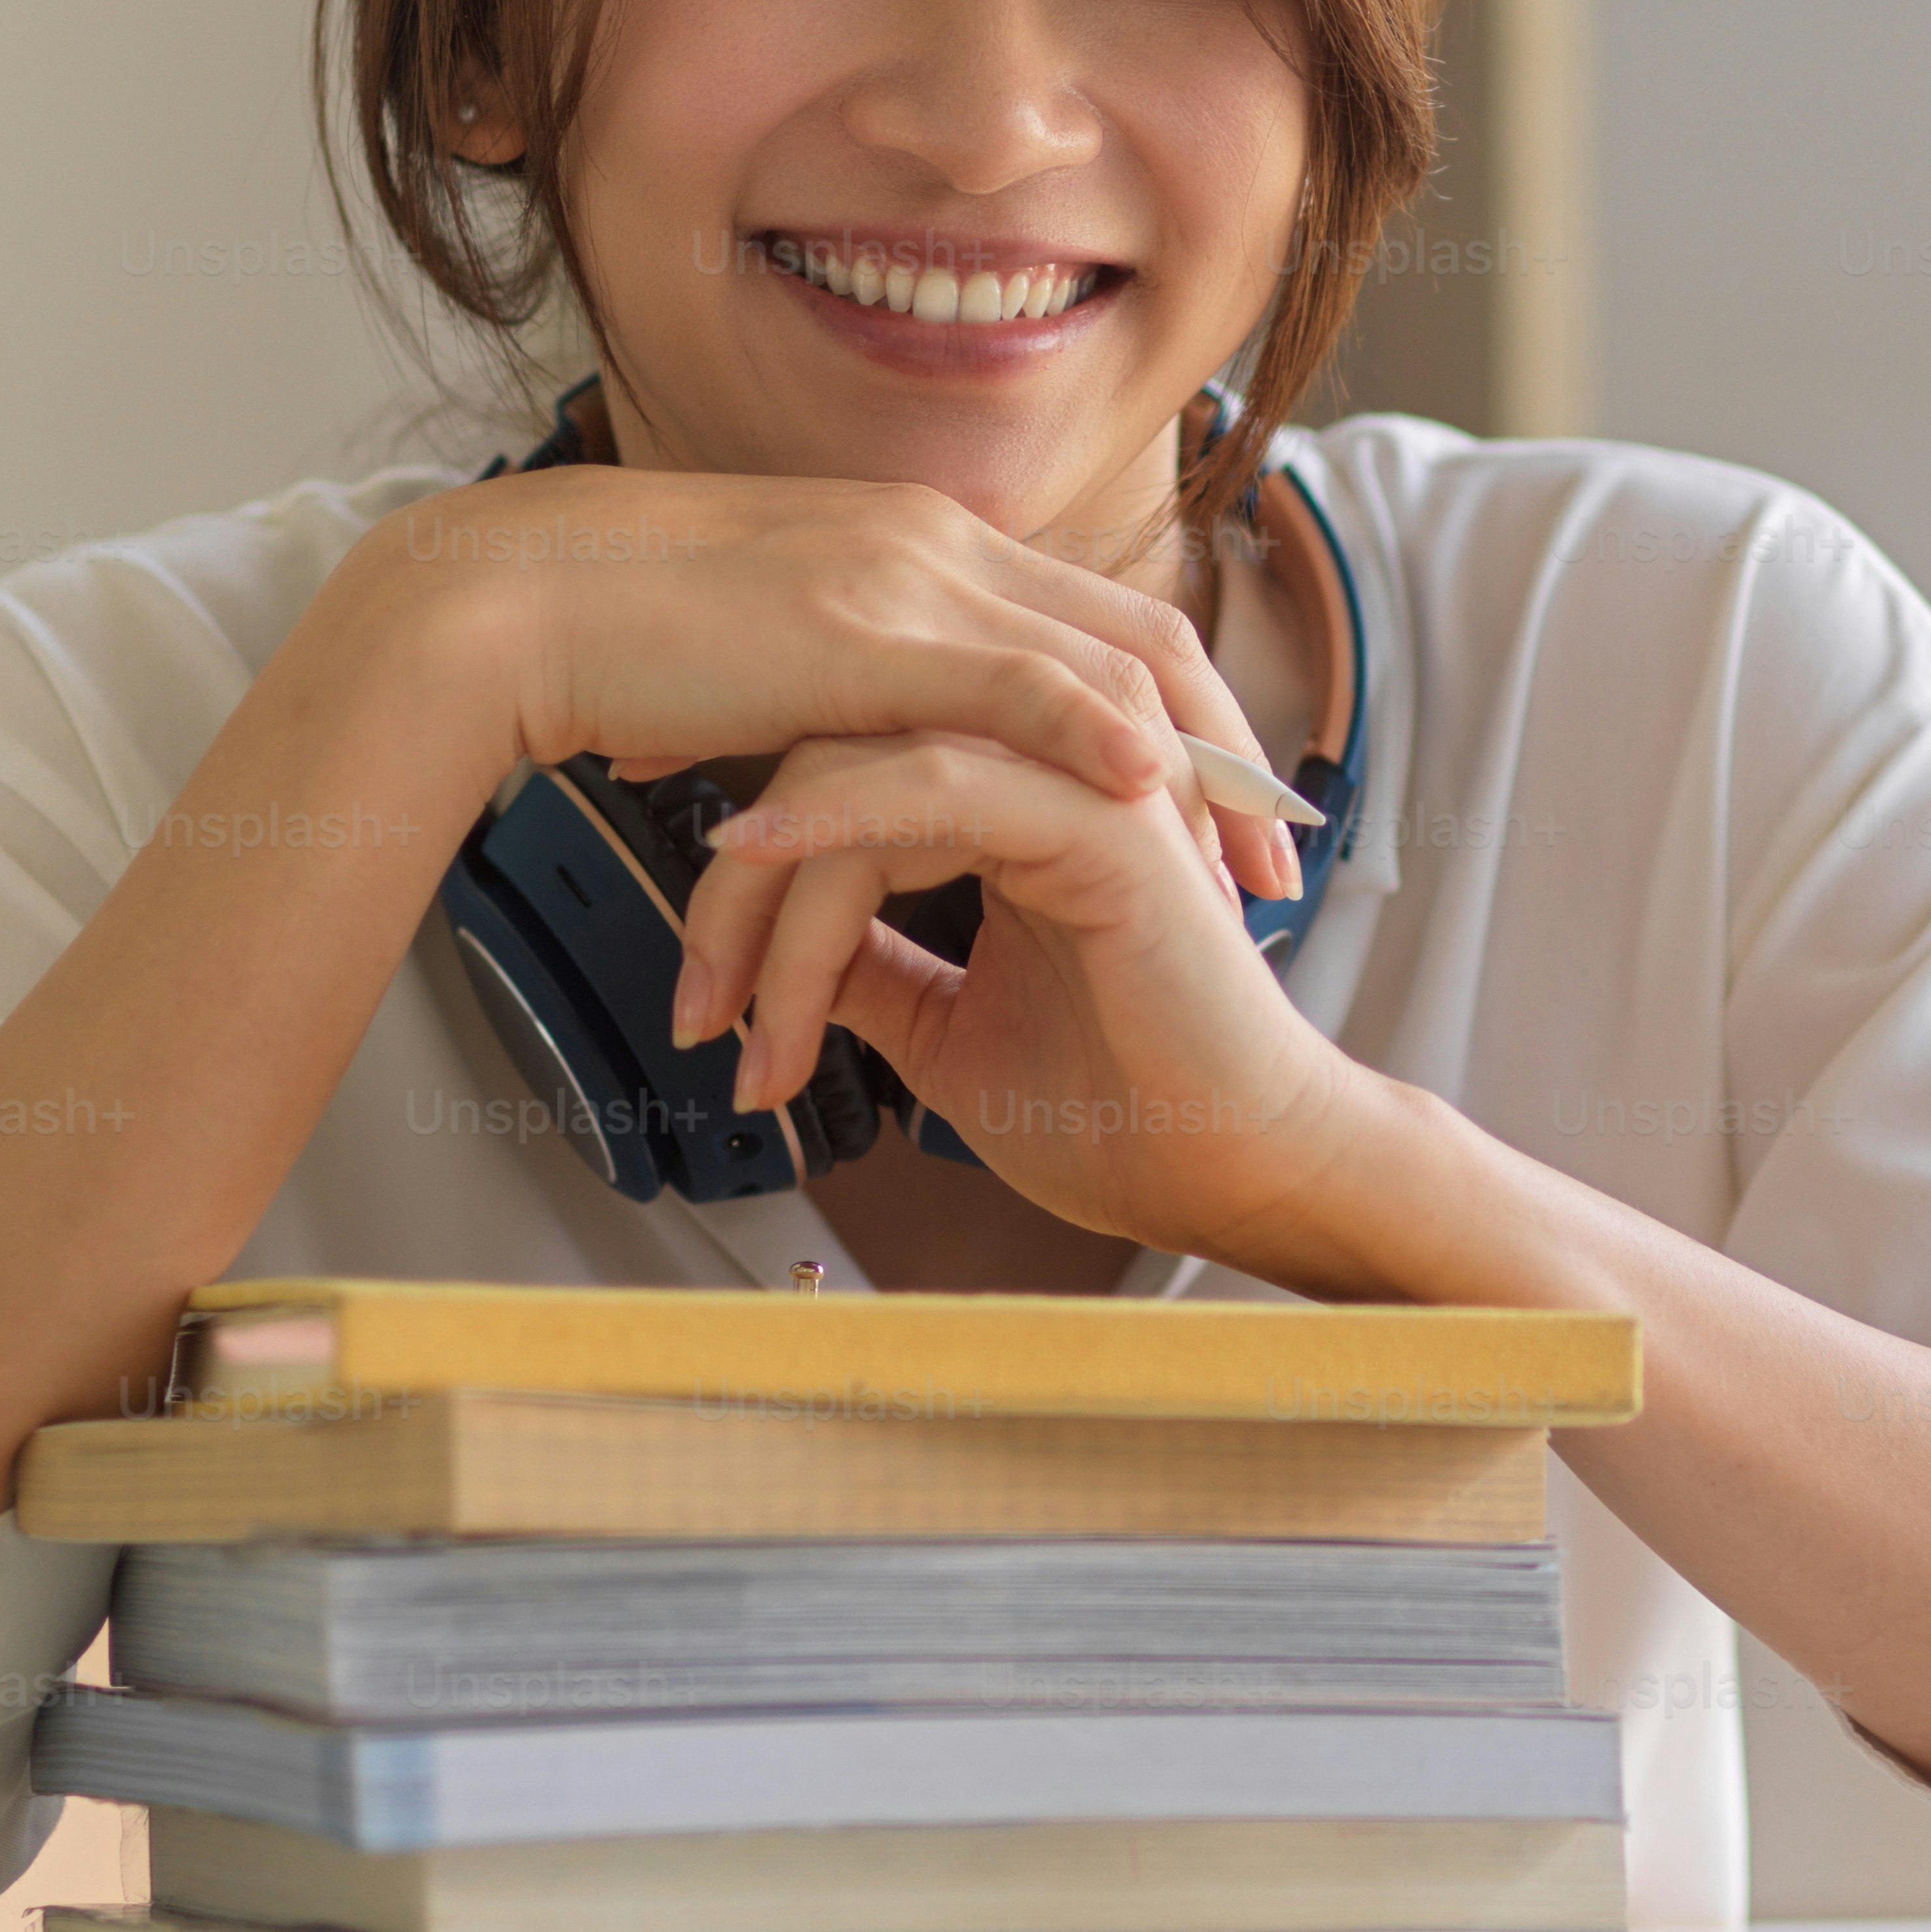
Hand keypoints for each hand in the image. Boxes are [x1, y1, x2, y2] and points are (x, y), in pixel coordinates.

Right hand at [354, 468, 1299, 899]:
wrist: (504, 603)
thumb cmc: (616, 643)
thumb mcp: (771, 663)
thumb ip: (847, 694)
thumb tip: (881, 759)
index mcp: (922, 546)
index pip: (1103, 625)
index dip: (1192, 715)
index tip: (1239, 807)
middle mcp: (938, 541)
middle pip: (1145, 640)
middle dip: (1236, 751)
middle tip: (1289, 855)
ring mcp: (907, 574)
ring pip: (1108, 662)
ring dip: (1199, 766)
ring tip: (1252, 865)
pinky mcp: (863, 624)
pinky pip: (1018, 673)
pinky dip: (1100, 729)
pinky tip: (1156, 791)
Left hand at [666, 727, 1368, 1261]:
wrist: (1238, 1175)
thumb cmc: (1128, 1117)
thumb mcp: (950, 1035)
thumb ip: (871, 973)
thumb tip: (782, 956)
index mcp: (1021, 809)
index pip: (844, 783)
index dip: (746, 873)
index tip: (695, 987)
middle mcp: (1050, 773)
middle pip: (837, 757)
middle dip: (734, 887)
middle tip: (692, 1010)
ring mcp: (1083, 780)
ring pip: (867, 769)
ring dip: (767, 890)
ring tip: (720, 1005)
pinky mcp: (1104, 818)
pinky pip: (937, 783)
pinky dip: (834, 817)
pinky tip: (756, 859)